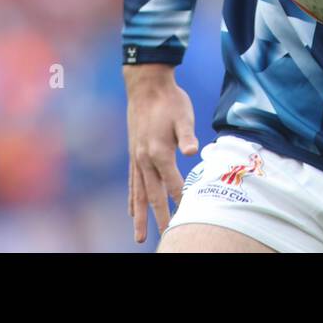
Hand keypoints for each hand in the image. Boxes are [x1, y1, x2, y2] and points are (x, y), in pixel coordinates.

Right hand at [124, 64, 198, 243]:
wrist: (146, 86)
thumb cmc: (169, 100)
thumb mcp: (183, 115)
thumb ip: (186, 136)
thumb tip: (192, 152)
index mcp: (159, 151)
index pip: (173, 183)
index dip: (182, 199)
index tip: (191, 214)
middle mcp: (144, 159)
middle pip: (152, 195)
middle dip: (159, 217)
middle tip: (166, 236)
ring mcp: (136, 158)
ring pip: (138, 194)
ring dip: (138, 216)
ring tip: (138, 237)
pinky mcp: (133, 155)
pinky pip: (132, 183)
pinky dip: (131, 199)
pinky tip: (130, 211)